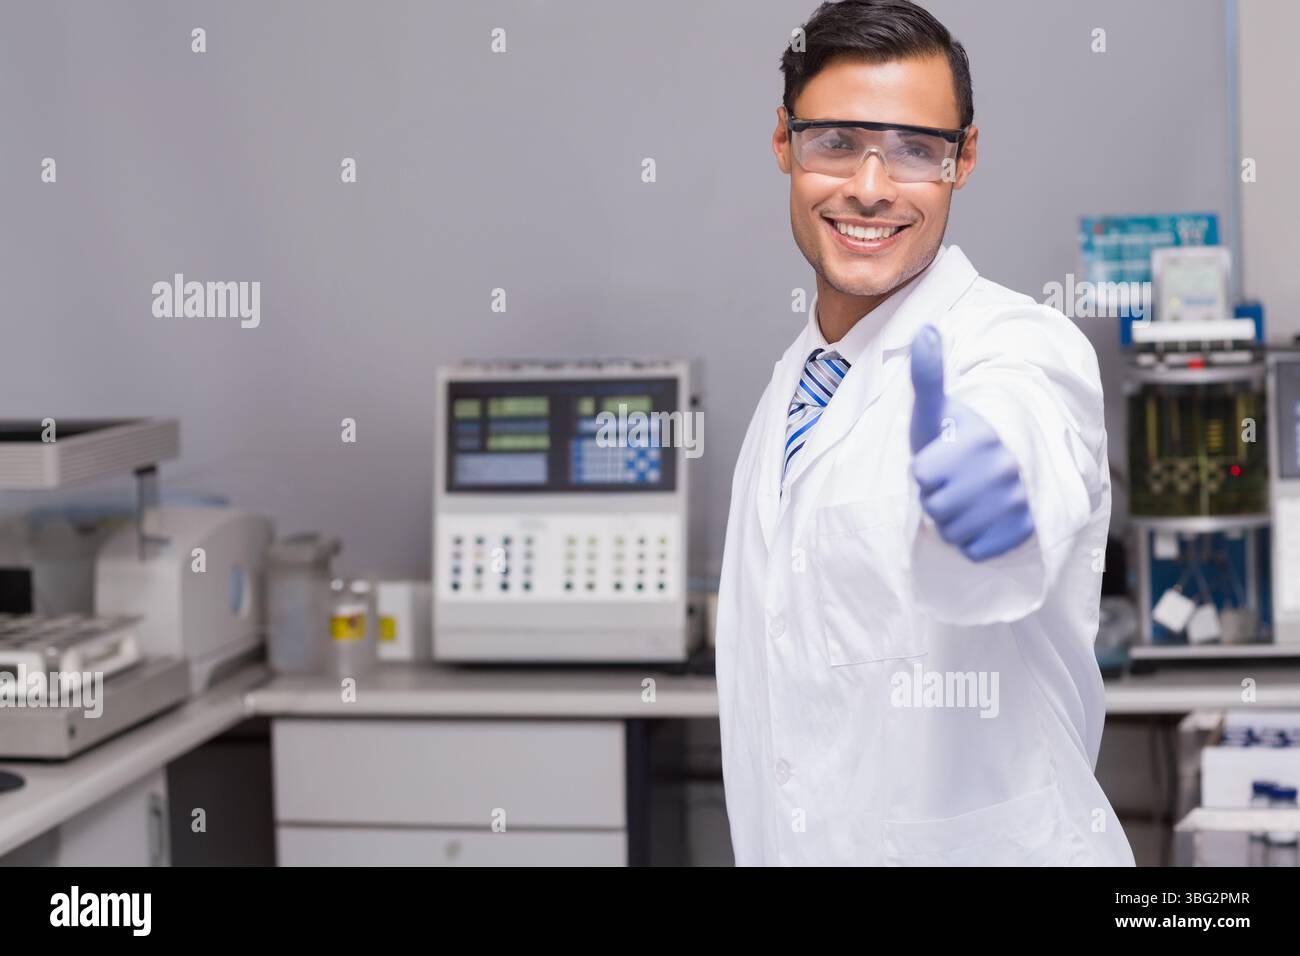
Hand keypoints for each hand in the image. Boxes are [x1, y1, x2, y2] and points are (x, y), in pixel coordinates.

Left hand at [909, 324, 1033, 561]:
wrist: (1002, 464)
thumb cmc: (956, 437)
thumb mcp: (936, 408)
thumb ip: (927, 374)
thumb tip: (925, 329)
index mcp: (979, 439)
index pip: (923, 477)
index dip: (924, 471)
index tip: (941, 459)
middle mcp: (1003, 470)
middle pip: (936, 508)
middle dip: (936, 498)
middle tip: (953, 482)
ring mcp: (1016, 502)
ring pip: (954, 532)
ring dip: (952, 521)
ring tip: (966, 500)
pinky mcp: (1023, 531)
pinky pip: (974, 550)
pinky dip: (973, 541)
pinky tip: (981, 520)